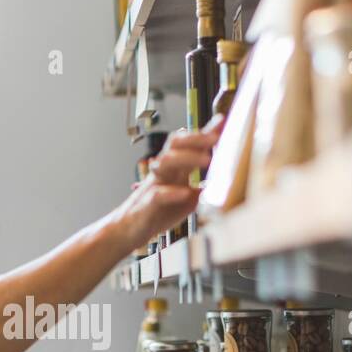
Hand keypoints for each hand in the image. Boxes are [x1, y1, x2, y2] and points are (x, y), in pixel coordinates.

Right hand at [117, 114, 224, 249]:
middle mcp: (163, 173)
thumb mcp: (186, 200)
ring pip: (165, 162)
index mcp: (174, 170)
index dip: (204, 133)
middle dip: (195, 138)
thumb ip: (202, 188)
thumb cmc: (157, 212)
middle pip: (175, 145)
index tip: (221, 122)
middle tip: (215, 137)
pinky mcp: (146, 204)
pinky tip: (185, 192)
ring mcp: (153, 186)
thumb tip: (224, 182)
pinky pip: (157, 194)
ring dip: (187, 158)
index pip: (188, 145)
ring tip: (207, 160)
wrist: (128, 230)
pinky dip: (171, 192)